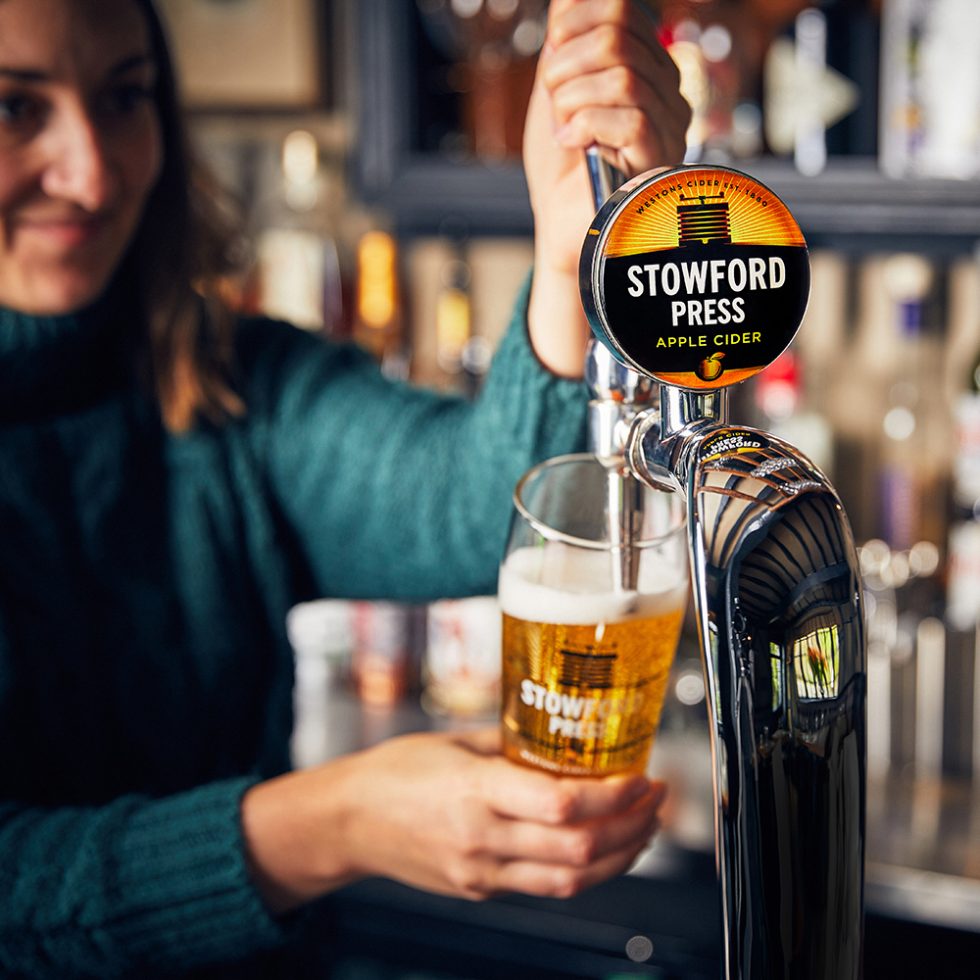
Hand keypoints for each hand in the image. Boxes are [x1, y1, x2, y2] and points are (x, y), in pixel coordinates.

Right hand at [241, 728, 666, 912]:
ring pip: (570, 882)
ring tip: (643, 829)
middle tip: (655, 799)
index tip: (640, 776)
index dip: (614, 796)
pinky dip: (583, 872)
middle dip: (631, 828)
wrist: (347, 822)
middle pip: (579, 851)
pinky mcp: (479, 890)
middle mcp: (482, 838)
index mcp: (474, 791)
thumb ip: (511, 745)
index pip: (562, 805)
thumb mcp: (454, 740)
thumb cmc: (394, 771)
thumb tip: (560, 739)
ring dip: (619, 857)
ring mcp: (481, 872)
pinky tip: (600, 849)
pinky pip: (544, 888)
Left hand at [522, 0, 690, 375]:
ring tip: (560, 123)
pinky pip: (631, 118)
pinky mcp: (659, 161)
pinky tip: (572, 141)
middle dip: (566, 59)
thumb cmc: (561, 167)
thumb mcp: (554, 91)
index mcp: (644, 68)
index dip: (576, 19)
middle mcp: (666, 91)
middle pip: (620, 34)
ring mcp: (669, 126)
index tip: (550, 55)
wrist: (562, 228)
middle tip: (552, 94)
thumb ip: (564, 41)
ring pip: (623, 75)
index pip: (624, 10)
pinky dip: (586, 123)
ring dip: (572, 96)